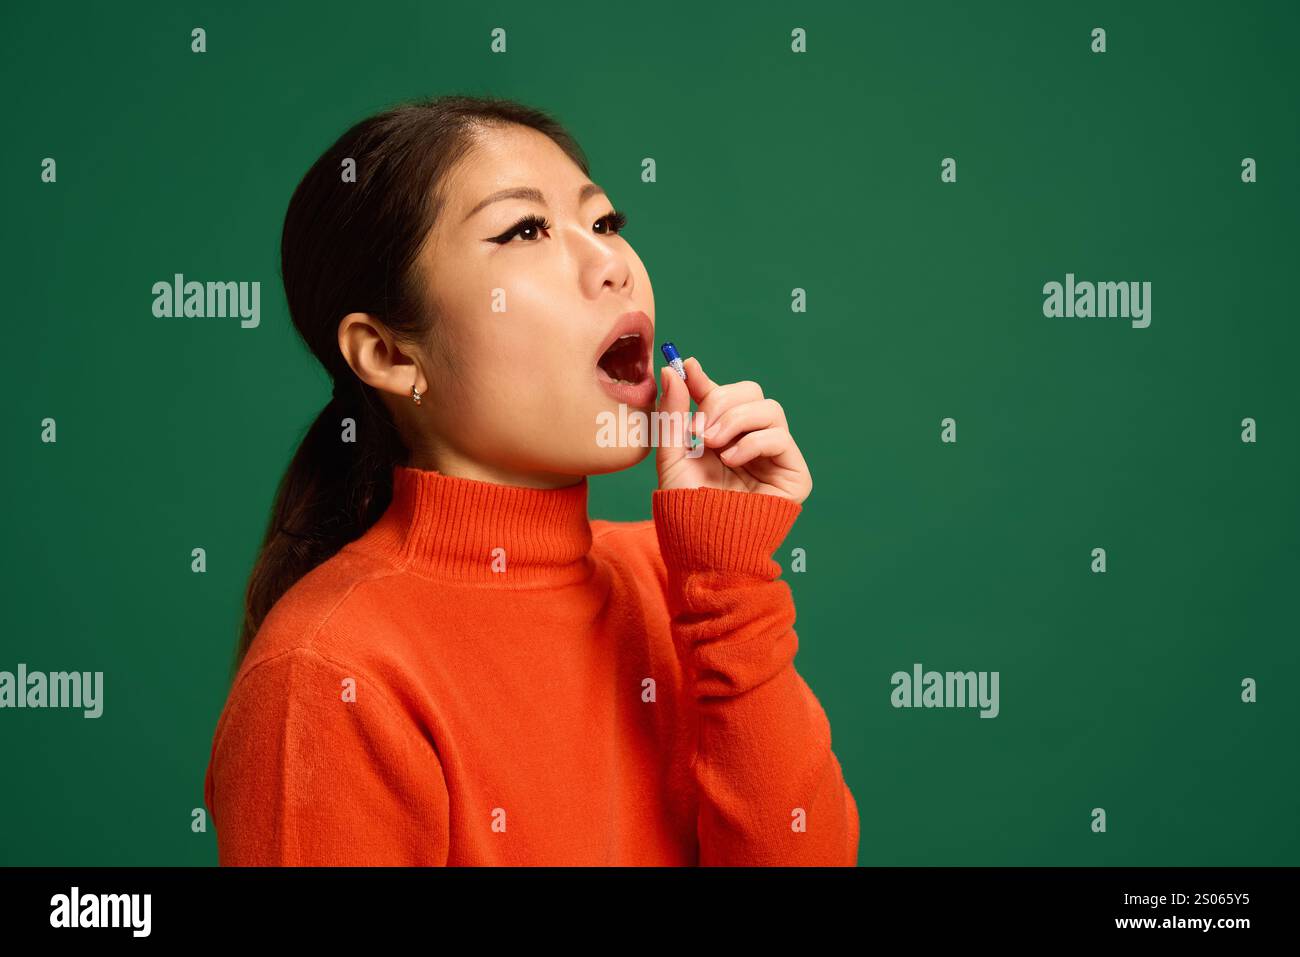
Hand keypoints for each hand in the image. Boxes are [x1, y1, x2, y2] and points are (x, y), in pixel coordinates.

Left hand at [655, 356, 811, 503]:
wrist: (702, 545)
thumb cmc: (685, 507)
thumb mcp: (672, 454)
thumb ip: (674, 411)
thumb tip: (675, 369)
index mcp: (723, 435)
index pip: (722, 394)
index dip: (705, 379)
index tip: (687, 367)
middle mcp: (751, 441)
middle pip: (752, 393)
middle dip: (723, 402)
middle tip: (702, 429)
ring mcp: (774, 457)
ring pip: (770, 409)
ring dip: (737, 420)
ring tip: (714, 445)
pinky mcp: (793, 474)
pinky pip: (780, 436)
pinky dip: (753, 442)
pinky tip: (732, 460)